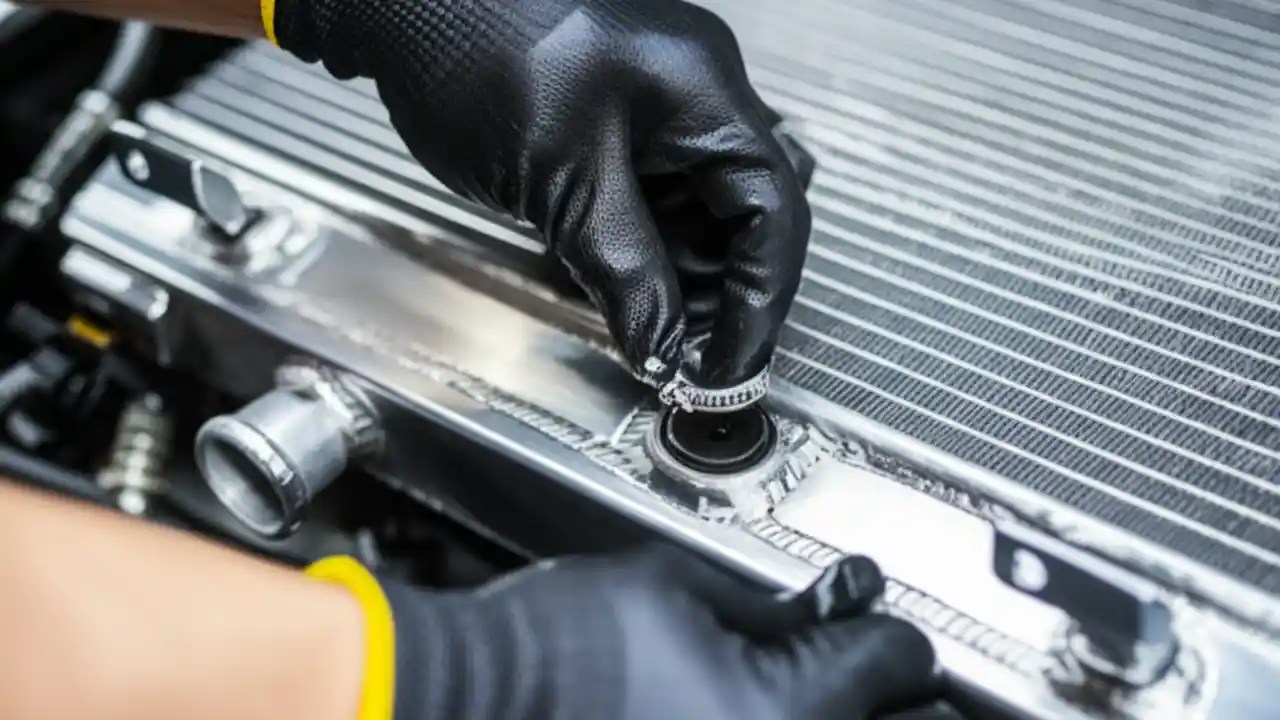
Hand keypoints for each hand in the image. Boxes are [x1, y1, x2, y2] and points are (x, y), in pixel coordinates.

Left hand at [272, 0, 812, 390]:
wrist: (406, 13)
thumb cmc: (474, 54)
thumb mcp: (563, 185)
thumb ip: (626, 274)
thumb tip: (665, 348)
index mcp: (703, 91)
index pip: (771, 210)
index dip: (760, 298)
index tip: (732, 364)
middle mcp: (694, 96)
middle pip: (742, 217)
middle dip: (716, 292)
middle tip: (684, 355)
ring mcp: (656, 111)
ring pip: (697, 217)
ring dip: (677, 278)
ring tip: (645, 328)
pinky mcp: (616, 129)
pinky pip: (654, 202)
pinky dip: (642, 253)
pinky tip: (618, 286)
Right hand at [377, 546, 955, 719]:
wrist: (472, 702)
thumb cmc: (551, 647)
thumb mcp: (675, 587)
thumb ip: (775, 603)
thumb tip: (838, 601)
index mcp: (786, 706)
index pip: (901, 658)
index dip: (882, 623)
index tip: (864, 617)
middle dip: (897, 693)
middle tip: (871, 670)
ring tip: (821, 696)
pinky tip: (746, 716)